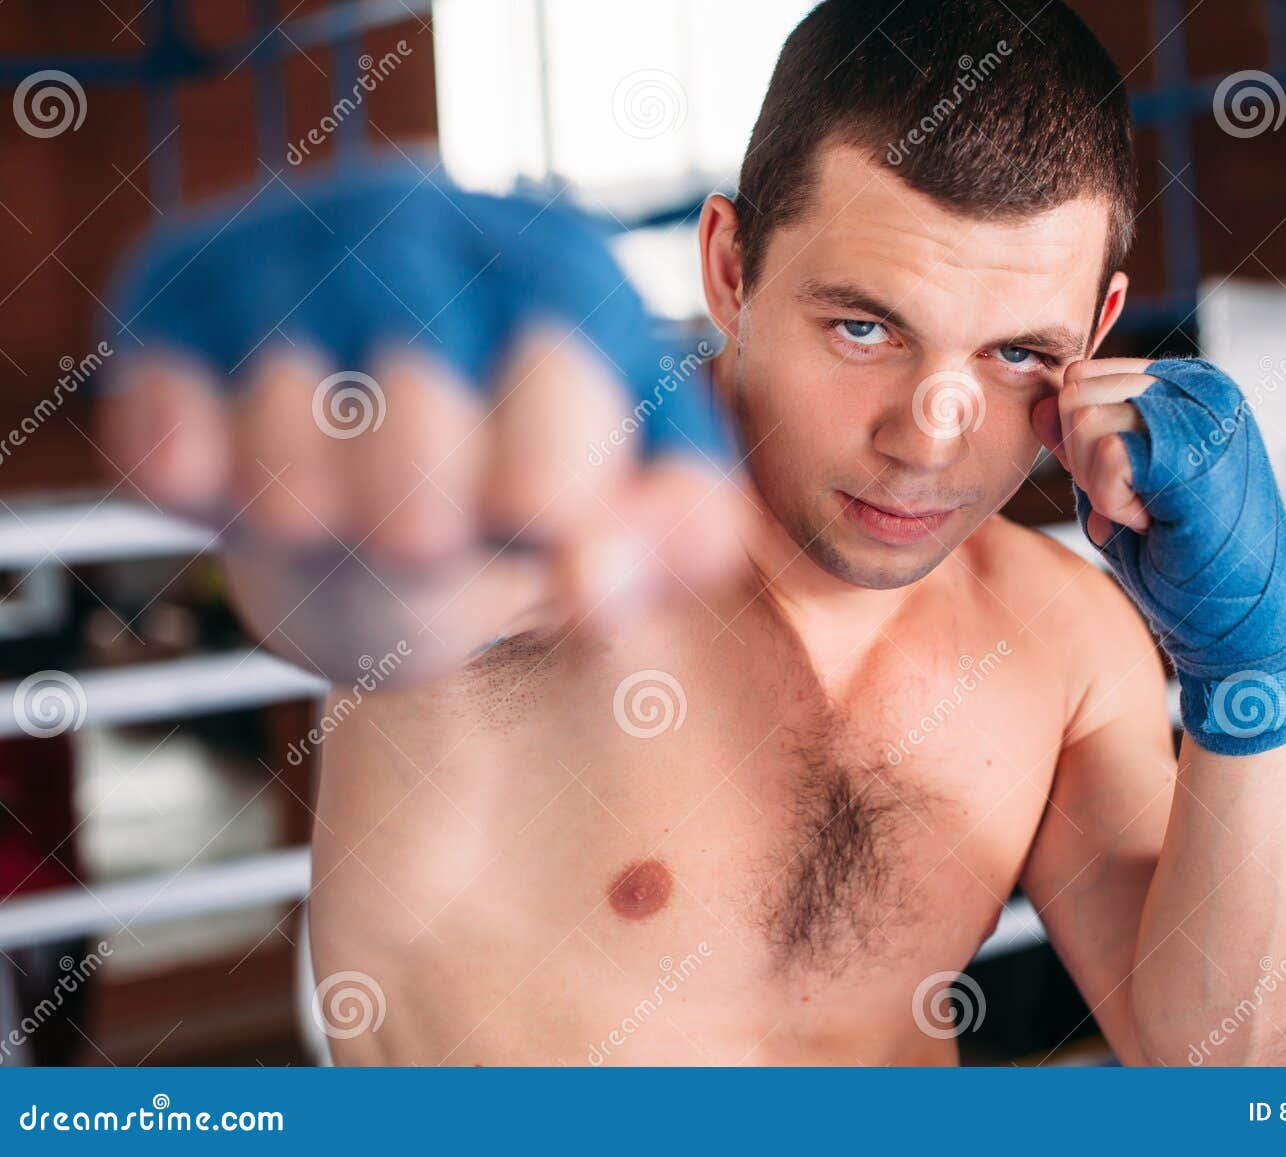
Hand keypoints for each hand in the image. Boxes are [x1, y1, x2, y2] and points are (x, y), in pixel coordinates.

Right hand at [96, 165, 752, 679]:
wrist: (386, 440)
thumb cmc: (531, 472)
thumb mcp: (635, 496)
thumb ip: (672, 533)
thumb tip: (600, 582)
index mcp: (557, 264)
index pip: (560, 326)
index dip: (547, 426)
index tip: (535, 516)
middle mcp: (420, 224)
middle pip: (411, 325)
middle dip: (415, 458)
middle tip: (417, 541)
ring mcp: (291, 245)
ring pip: (281, 370)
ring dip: (302, 484)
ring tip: (329, 526)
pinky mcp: (178, 290)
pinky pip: (162, 384)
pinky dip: (178, 450)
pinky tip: (205, 486)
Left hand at [1031, 356, 1285, 753]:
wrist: (1241, 620)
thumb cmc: (1184, 560)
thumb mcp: (1116, 488)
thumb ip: (1081, 441)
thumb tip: (1038, 403)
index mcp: (1187, 385)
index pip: (1082, 378)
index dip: (1081, 442)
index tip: (1130, 486)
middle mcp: (1201, 386)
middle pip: (1075, 391)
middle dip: (1083, 458)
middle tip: (1137, 503)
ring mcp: (1204, 411)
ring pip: (1085, 419)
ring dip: (1099, 484)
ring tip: (1150, 514)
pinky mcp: (1197, 447)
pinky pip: (1106, 454)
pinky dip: (1111, 501)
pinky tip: (1153, 522)